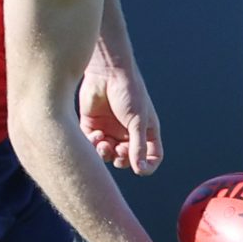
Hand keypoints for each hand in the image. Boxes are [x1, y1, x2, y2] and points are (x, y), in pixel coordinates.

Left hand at [79, 55, 161, 173]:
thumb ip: (138, 145)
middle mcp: (127, 133)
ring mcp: (109, 130)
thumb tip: (140, 169)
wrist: (107, 72)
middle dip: (121, 159)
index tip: (140, 169)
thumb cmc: (129, 92)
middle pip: (126, 159)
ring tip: (103, 144)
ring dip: (105, 153)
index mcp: (145, 131)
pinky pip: (92, 144)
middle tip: (118, 150)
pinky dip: (94, 144)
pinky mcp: (92, 125)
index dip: (147, 166)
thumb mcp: (137, 120)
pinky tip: (96, 135)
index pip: (151, 157)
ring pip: (107, 154)